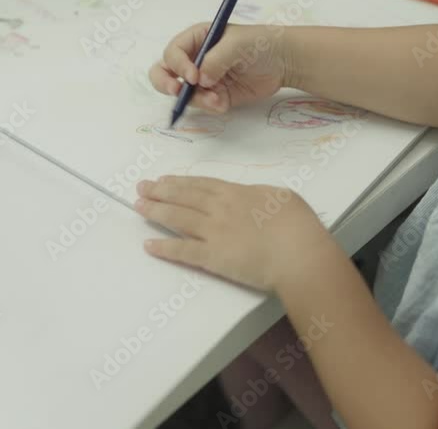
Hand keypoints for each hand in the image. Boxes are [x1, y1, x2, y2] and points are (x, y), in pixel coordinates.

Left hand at [135, 176, 334, 290]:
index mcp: (237, 193)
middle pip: (184, 197)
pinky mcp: (213, 257)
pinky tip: (149, 244)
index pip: (202, 185)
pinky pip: (183, 251)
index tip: (164, 179)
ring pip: (178, 218)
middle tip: (141, 187)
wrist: (298, 253)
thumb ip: (259, 194)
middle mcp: (220, 209)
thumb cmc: (297, 225)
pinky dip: (164, 247)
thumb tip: (249, 195)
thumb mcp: (281, 196)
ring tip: (138, 206)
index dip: (180, 182)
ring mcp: (214, 233)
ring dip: (156, 211)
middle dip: (160, 191)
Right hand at [149, 23, 290, 112]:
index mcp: (196, 39)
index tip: (193, 76)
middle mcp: (194, 59)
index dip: (178, 65)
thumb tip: (201, 79)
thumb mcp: (237, 44)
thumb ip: (216, 60)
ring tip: (217, 99)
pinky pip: (202, 104)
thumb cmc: (260, 42)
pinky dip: (209, 106)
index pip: (173, 52)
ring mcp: (203, 79)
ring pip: (183, 93)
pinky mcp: (214, 95)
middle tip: (177, 92)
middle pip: (163, 72)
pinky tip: (223, 103)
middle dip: (166, 83)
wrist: (283, 61)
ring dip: (196, 99)